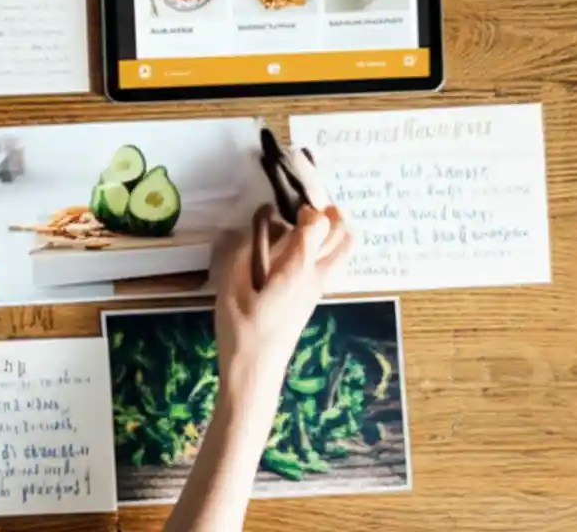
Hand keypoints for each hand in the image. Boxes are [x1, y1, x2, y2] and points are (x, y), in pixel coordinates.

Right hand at [212, 205, 352, 395]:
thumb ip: (243, 251)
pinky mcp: (313, 297)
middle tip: (310, 207)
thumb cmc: (241, 328)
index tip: (288, 208)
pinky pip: (332, 263)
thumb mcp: (231, 286)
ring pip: (344, 251)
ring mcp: (318, 288)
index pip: (319, 225)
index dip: (307, 209)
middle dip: (334, 214)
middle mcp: (315, 276)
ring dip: (335, 230)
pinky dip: (328, 247)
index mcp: (296, 269)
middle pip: (345, 236)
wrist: (255, 370)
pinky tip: (301, 249)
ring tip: (310, 224)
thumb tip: (255, 226)